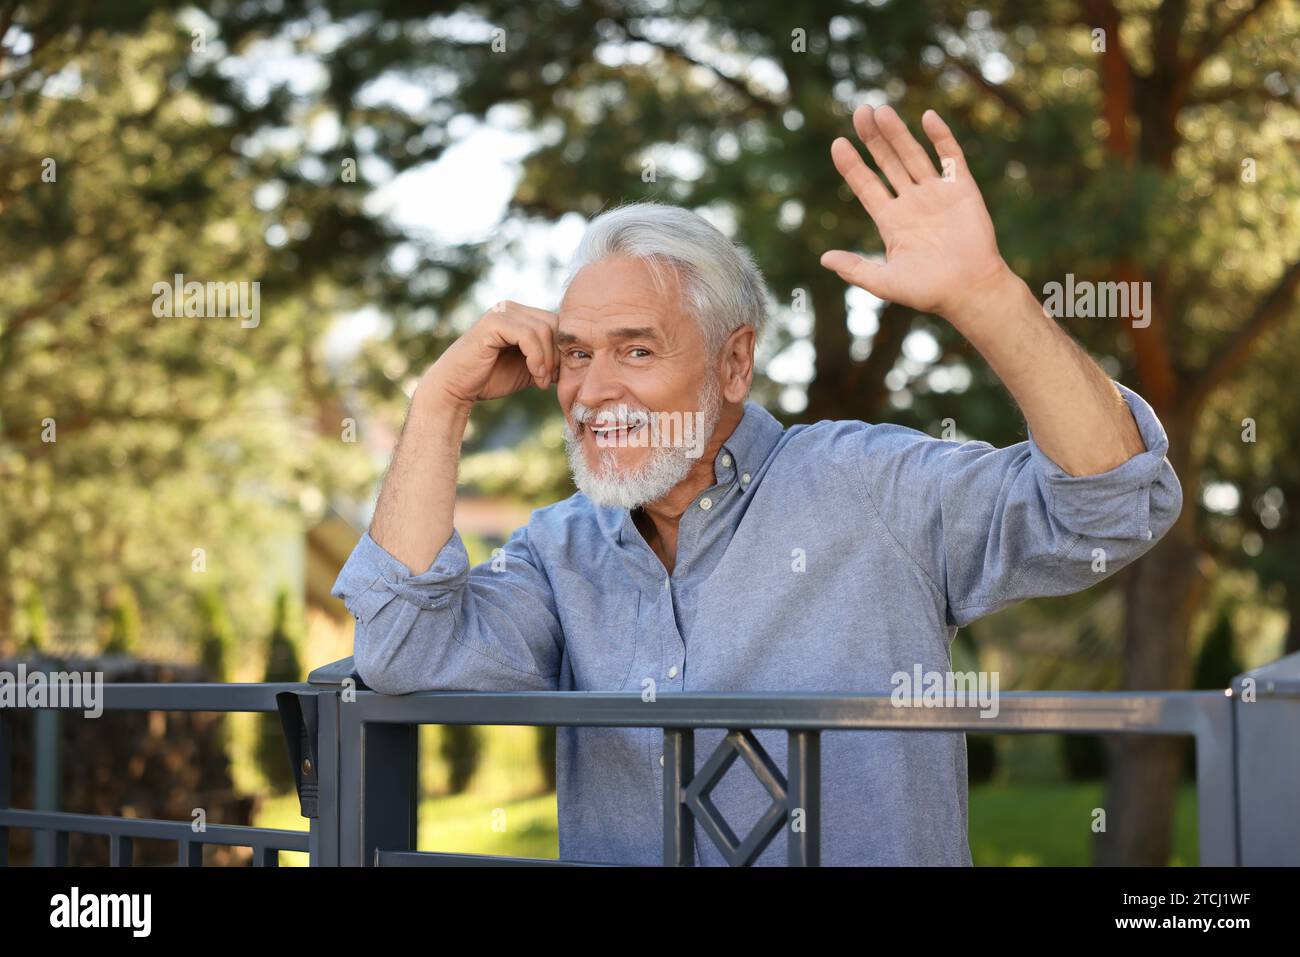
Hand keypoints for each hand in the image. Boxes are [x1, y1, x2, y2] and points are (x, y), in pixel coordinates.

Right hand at [421, 300, 558, 406]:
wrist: (458, 388)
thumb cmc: (492, 379)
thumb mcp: (531, 367)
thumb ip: (550, 356)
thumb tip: (580, 355)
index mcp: (521, 314)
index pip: (557, 323)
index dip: (563, 350)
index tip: (557, 376)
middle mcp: (511, 307)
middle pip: (554, 323)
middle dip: (558, 355)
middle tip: (550, 380)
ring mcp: (501, 311)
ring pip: (544, 329)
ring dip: (548, 360)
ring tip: (541, 381)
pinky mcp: (493, 322)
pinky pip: (528, 335)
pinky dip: (537, 358)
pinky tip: (535, 376)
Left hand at [820, 106, 1011, 323]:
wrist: (970, 291)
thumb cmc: (928, 291)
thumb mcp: (884, 282)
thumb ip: (855, 269)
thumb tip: (824, 258)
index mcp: (892, 221)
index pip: (866, 186)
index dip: (852, 166)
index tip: (837, 144)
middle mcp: (912, 203)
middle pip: (888, 163)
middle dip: (873, 139)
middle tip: (859, 112)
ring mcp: (937, 194)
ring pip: (913, 156)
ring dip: (898, 133)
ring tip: (880, 110)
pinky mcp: (962, 189)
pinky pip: (950, 157)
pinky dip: (941, 136)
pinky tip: (926, 117)